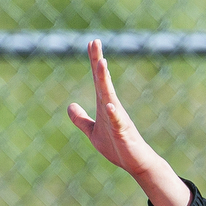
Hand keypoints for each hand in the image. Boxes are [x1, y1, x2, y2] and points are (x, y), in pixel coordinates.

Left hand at [67, 39, 159, 176]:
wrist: (136, 164)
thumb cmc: (117, 146)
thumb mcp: (92, 132)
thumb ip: (81, 119)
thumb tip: (69, 106)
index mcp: (104, 105)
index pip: (98, 80)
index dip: (94, 62)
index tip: (91, 42)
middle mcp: (112, 107)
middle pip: (103, 81)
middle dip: (98, 62)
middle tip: (95, 42)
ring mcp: (119, 119)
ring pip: (110, 96)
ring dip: (105, 80)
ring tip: (101, 63)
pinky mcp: (124, 132)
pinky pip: (117, 121)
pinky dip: (113, 112)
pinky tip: (108, 104)